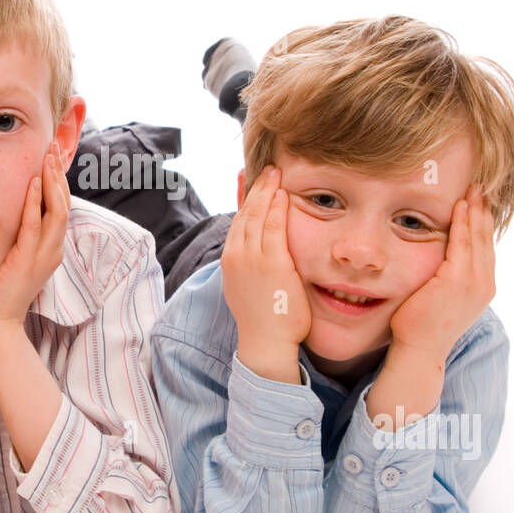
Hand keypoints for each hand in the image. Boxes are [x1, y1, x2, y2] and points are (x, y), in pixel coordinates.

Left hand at [0, 139, 70, 333]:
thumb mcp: (14, 258)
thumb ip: (19, 236)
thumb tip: (13, 214)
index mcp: (51, 248)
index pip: (60, 207)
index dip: (58, 181)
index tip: (51, 156)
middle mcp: (53, 250)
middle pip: (64, 204)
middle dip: (59, 174)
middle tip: (54, 147)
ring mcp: (44, 256)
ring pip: (57, 211)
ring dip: (53, 182)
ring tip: (48, 157)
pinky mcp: (28, 261)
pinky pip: (35, 226)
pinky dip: (36, 203)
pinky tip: (34, 183)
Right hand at [222, 165, 311, 356]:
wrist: (265, 342)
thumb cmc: (264, 319)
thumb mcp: (249, 286)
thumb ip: (253, 265)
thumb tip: (260, 253)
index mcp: (230, 261)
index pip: (237, 222)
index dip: (245, 199)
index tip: (252, 182)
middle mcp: (236, 256)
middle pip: (245, 213)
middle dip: (257, 188)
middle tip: (268, 170)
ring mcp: (252, 259)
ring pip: (257, 215)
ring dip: (267, 191)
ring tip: (276, 174)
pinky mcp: (272, 263)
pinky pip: (274, 227)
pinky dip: (277, 208)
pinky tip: (282, 194)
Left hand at [388, 183, 495, 359]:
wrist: (419, 348)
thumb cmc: (422, 325)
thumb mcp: (442, 296)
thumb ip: (447, 277)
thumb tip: (439, 262)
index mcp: (481, 286)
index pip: (484, 247)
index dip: (482, 223)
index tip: (478, 202)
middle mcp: (483, 283)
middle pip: (485, 238)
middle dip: (483, 211)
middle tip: (479, 187)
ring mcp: (473, 283)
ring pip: (477, 237)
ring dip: (475, 211)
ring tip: (473, 190)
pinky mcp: (457, 280)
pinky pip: (462, 243)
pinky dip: (462, 223)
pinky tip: (460, 206)